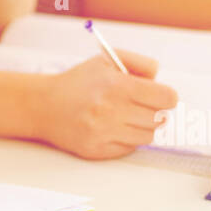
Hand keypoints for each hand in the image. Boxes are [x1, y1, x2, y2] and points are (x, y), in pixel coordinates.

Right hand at [35, 48, 177, 158]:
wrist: (44, 105)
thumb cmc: (79, 82)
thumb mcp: (107, 60)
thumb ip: (140, 64)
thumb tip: (160, 80)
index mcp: (117, 85)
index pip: (165, 98)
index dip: (167, 97)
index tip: (161, 96)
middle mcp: (111, 110)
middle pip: (159, 119)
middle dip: (155, 111)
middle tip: (141, 106)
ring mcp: (104, 132)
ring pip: (147, 136)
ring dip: (142, 126)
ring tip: (127, 116)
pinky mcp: (97, 150)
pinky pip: (130, 149)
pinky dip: (127, 139)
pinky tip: (113, 128)